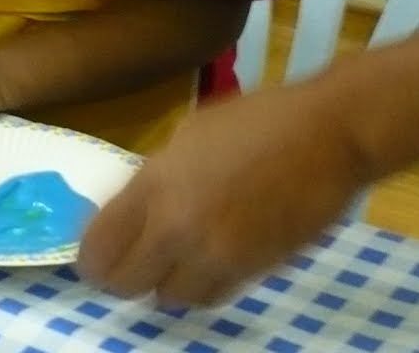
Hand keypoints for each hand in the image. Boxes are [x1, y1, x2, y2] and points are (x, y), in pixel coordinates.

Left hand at [77, 80, 371, 305]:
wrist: (328, 135)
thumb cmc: (258, 120)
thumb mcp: (189, 135)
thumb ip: (157, 177)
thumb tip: (134, 208)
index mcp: (157, 184)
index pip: (100, 247)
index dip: (90, 258)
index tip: (92, 255)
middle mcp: (180, 226)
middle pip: (126, 283)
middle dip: (119, 278)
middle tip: (125, 265)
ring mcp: (218, 253)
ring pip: (169, 298)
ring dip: (162, 284)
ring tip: (168, 261)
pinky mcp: (253, 271)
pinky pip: (210, 296)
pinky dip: (198, 287)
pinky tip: (203, 262)